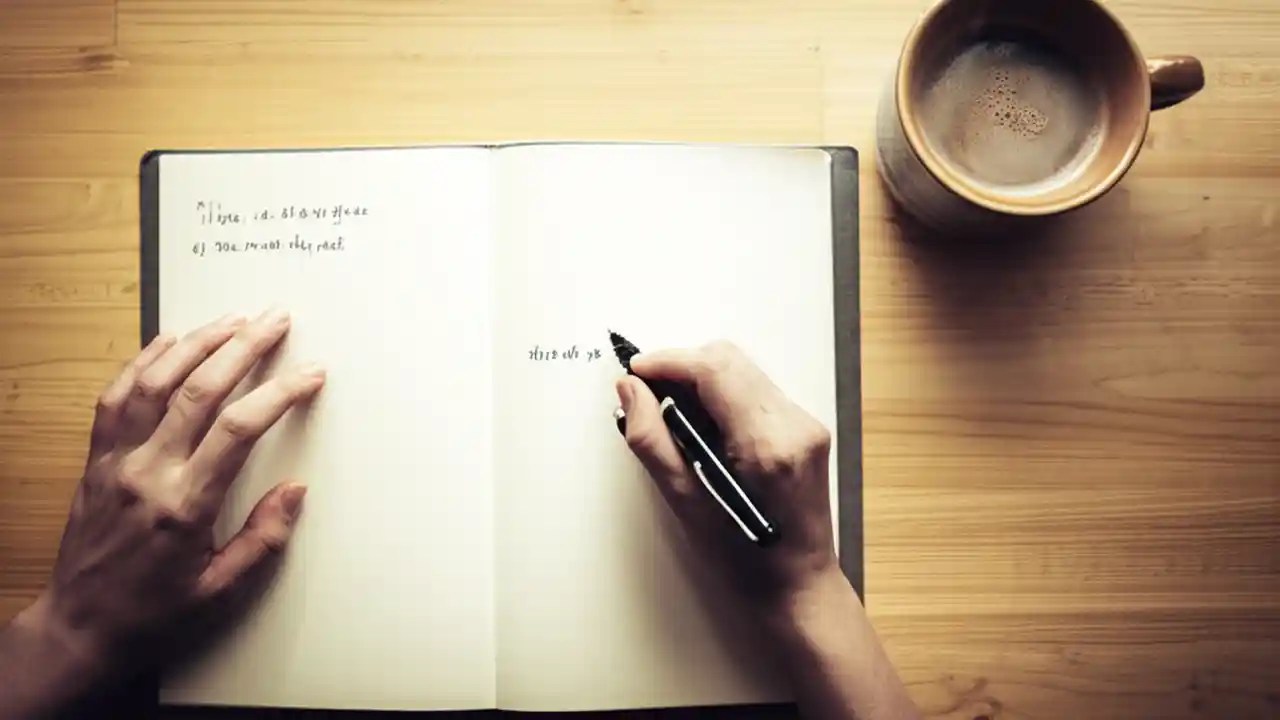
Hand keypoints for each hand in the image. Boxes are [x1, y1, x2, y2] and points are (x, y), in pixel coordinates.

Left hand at [25, 309, 324, 683]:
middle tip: (275, 321)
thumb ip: (264, 539)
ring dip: (196, 343)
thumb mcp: (222, 592)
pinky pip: (115, 397)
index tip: (310, 375)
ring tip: (232, 319)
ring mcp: (116, 462)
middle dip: (243, 347)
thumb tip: (295, 490)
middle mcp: (146, 474)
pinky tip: (168, 341)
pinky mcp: (95, 461)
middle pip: (199, 389)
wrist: (78, 632)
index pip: (240, 429)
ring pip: (154, 382)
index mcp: (184, 506)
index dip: (280, 394)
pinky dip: (142, 361)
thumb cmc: (152, 617)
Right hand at [615, 340, 836, 607]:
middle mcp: (793, 425)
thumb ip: (653, 440)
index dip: (668, 361)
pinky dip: (722, 398)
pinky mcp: (805, 429)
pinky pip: (755, 391)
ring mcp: (805, 424)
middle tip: (646, 396)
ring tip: (672, 421)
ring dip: (700, 383)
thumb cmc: (745, 561)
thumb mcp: (686, 505)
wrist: (798, 587)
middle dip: (682, 368)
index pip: (715, 370)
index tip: (635, 371)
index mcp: (766, 445)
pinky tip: (703, 432)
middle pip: (729, 360)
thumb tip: (630, 390)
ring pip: (742, 371)